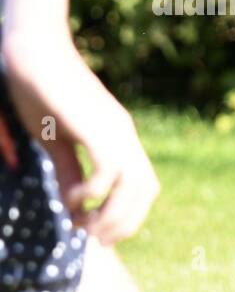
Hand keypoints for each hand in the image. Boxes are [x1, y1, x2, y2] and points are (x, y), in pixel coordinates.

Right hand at [2, 33, 158, 244]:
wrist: (32, 53)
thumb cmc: (40, 93)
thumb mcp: (56, 141)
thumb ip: (69, 169)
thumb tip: (76, 202)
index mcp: (120, 138)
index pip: (144, 186)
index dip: (129, 215)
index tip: (102, 233)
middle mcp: (124, 135)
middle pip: (145, 191)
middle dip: (123, 222)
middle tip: (94, 239)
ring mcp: (113, 130)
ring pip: (134, 186)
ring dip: (110, 214)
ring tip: (82, 225)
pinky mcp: (95, 127)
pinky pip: (109, 171)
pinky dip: (93, 193)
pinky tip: (73, 200)